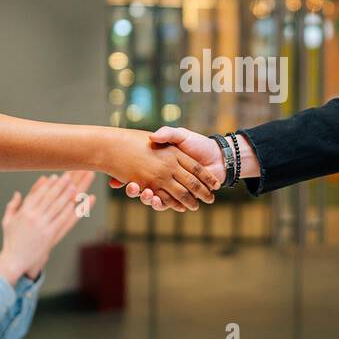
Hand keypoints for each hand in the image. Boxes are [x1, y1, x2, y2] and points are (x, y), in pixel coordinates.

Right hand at [0, 171, 95, 281]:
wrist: (14, 260)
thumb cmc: (11, 241)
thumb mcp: (7, 221)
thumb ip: (12, 206)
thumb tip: (17, 193)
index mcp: (23, 212)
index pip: (37, 194)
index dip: (47, 185)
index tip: (54, 177)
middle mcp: (33, 217)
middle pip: (49, 198)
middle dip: (59, 186)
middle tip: (68, 176)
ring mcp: (42, 226)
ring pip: (56, 207)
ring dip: (66, 195)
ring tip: (74, 186)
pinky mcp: (49, 235)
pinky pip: (61, 220)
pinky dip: (68, 211)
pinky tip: (74, 204)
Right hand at [104, 128, 219, 211]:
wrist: (218, 156)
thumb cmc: (198, 144)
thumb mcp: (180, 135)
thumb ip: (167, 134)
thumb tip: (152, 136)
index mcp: (160, 161)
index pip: (139, 170)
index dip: (128, 174)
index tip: (121, 175)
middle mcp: (163, 175)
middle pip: (143, 186)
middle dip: (135, 190)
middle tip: (130, 187)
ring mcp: (171, 186)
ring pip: (155, 196)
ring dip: (148, 199)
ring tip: (147, 196)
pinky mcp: (181, 196)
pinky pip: (169, 202)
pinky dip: (164, 204)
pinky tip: (158, 201)